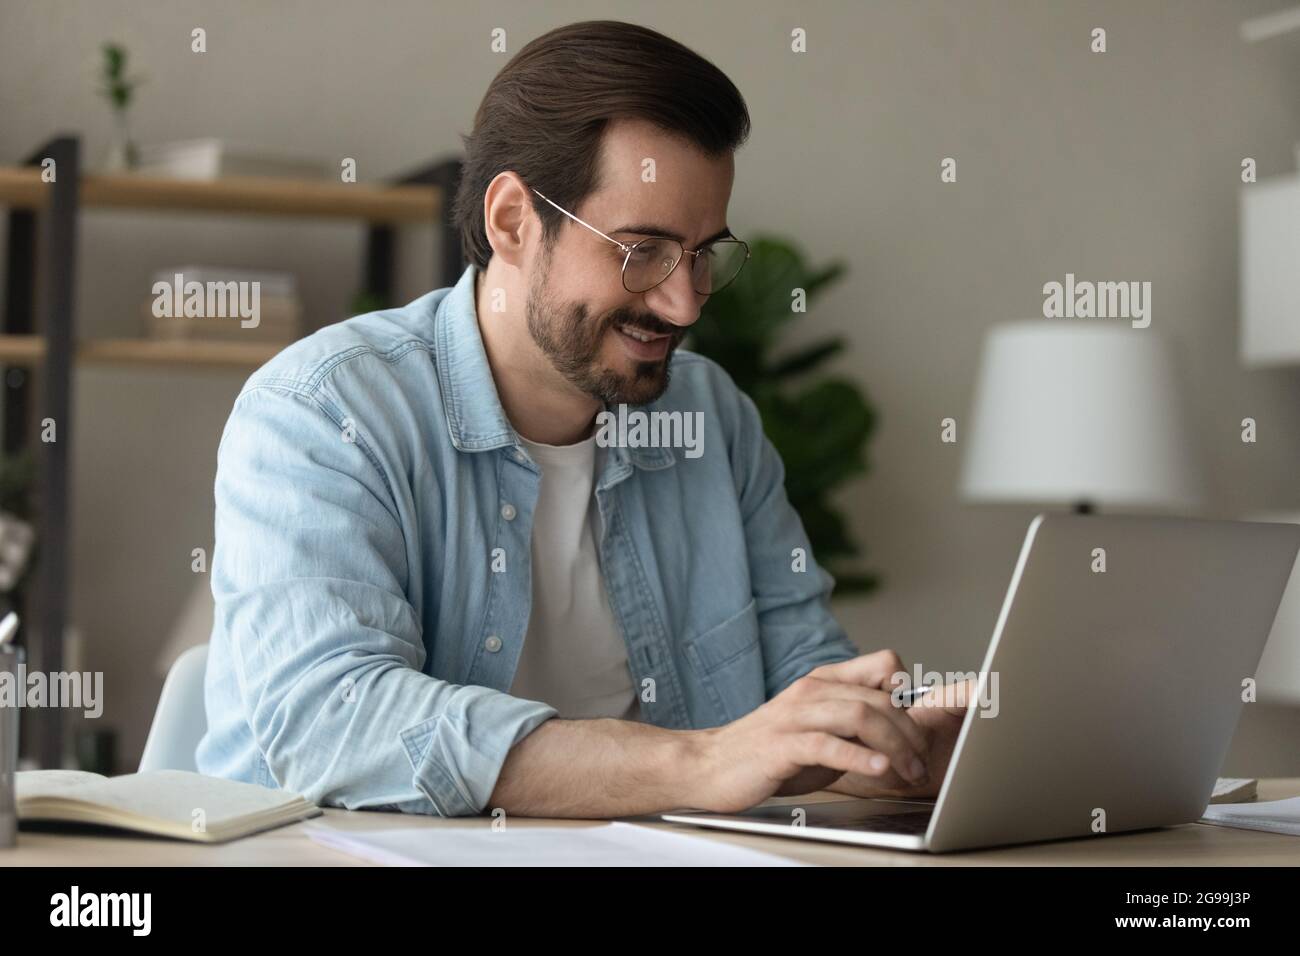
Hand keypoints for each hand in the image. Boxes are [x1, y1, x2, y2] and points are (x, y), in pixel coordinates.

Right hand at [684, 650, 932, 813]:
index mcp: (823, 682)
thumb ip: (852, 727)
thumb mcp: (817, 731)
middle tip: (921, 764)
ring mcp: (795, 716)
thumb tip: (901, 736)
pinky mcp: (781, 744)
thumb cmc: (767, 753)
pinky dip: (859, 756)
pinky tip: (878, 769)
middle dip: (910, 734)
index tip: (917, 725)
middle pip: (879, 699)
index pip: (882, 663)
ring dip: (894, 747)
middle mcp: (811, 691)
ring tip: (908, 771)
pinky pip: (827, 744)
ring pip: (860, 716)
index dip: (908, 690)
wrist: (709, 765)